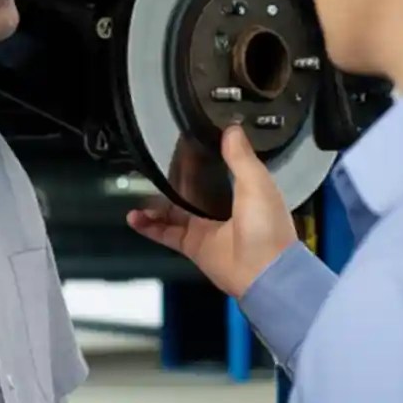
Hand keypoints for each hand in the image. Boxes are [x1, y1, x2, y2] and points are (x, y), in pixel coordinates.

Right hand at [126, 125, 297, 297]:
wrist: (263, 273)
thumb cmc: (268, 228)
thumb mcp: (256, 183)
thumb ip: (241, 157)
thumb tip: (233, 129)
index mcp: (245, 193)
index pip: (221, 169)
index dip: (206, 158)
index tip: (187, 144)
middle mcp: (225, 210)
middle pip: (193, 191)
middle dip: (174, 180)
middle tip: (155, 165)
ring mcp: (207, 229)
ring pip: (174, 212)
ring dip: (155, 204)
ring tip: (137, 192)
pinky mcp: (194, 246)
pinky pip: (166, 233)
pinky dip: (149, 226)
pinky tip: (135, 217)